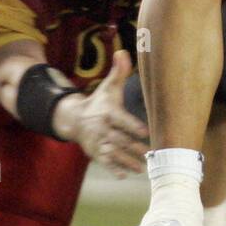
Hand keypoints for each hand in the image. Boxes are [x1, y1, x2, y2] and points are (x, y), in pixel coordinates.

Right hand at [60, 50, 148, 175]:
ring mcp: (98, 142)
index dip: (132, 125)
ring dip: (127, 162)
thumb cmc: (100, 101)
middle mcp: (102, 128)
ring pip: (113, 153)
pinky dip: (113, 168)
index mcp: (108, 112)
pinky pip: (104, 162)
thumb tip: (123, 50)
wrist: (75, 118)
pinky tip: (123, 175)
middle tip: (149, 155)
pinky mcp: (95, 153)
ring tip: (141, 168)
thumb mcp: (109, 87)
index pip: (121, 119)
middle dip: (133, 148)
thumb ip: (118, 71)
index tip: (145, 132)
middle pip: (119, 139)